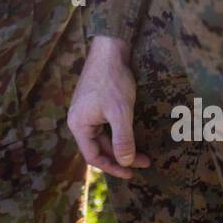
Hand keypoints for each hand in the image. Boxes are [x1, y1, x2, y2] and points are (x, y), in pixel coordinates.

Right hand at [67, 34, 148, 178]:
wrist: (110, 49)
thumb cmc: (113, 80)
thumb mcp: (120, 112)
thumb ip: (123, 139)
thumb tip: (126, 162)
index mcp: (78, 124)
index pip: (93, 156)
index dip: (113, 167)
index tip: (132, 173)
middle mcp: (78, 120)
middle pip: (98, 148)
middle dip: (121, 156)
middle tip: (144, 162)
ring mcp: (85, 111)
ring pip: (103, 137)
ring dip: (121, 145)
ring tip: (141, 152)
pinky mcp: (94, 103)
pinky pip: (104, 126)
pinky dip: (118, 133)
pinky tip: (131, 134)